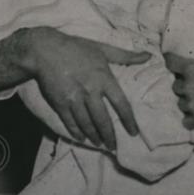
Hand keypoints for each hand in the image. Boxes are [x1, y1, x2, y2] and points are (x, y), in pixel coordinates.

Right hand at [21, 27, 149, 149]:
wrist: (45, 50)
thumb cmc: (76, 47)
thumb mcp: (103, 49)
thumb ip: (126, 56)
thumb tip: (148, 55)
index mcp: (104, 78)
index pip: (121, 104)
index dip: (129, 120)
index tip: (133, 132)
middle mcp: (90, 91)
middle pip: (103, 119)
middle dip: (109, 135)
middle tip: (114, 147)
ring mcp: (74, 98)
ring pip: (87, 124)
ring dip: (94, 136)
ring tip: (100, 144)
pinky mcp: (60, 103)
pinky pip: (70, 122)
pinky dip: (76, 132)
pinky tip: (82, 138)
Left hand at [164, 8, 193, 128]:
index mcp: (190, 69)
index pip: (170, 62)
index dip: (173, 60)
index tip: (177, 60)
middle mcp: (187, 88)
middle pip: (176, 83)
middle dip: (184, 80)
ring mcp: (193, 105)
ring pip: (180, 101)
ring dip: (187, 98)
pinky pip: (186, 118)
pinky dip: (191, 115)